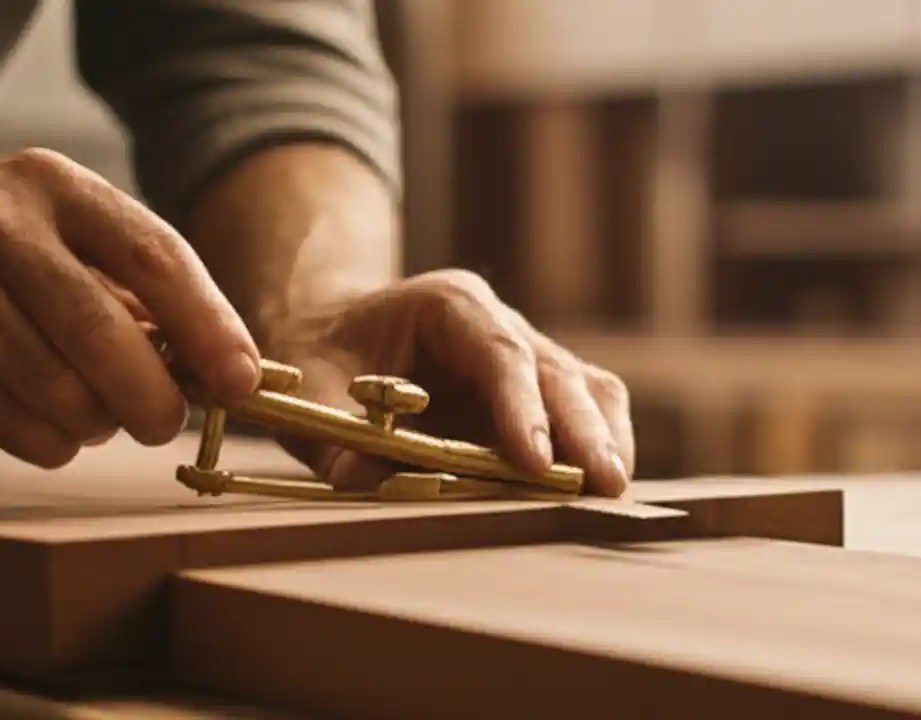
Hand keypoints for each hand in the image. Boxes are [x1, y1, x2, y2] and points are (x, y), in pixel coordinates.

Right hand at [0, 148, 259, 466]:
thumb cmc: (40, 262)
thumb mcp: (95, 250)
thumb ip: (160, 304)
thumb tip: (235, 379)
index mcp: (61, 187)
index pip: (154, 258)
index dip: (206, 327)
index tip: (240, 382)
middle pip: (95, 328)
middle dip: (148, 394)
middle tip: (166, 424)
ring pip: (46, 382)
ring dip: (95, 422)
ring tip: (106, 420)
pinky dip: (45, 441)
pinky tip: (61, 434)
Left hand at [269, 269, 633, 496]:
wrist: (333, 330)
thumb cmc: (321, 354)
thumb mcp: (309, 388)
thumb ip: (337, 436)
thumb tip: (373, 484)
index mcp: (449, 305)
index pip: (501, 354)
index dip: (523, 408)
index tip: (536, 462)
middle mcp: (500, 323)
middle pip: (559, 372)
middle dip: (585, 430)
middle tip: (604, 486)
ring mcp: (526, 353)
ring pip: (587, 386)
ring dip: (604, 438)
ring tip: (612, 493)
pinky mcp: (536, 390)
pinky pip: (584, 409)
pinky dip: (597, 445)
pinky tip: (597, 488)